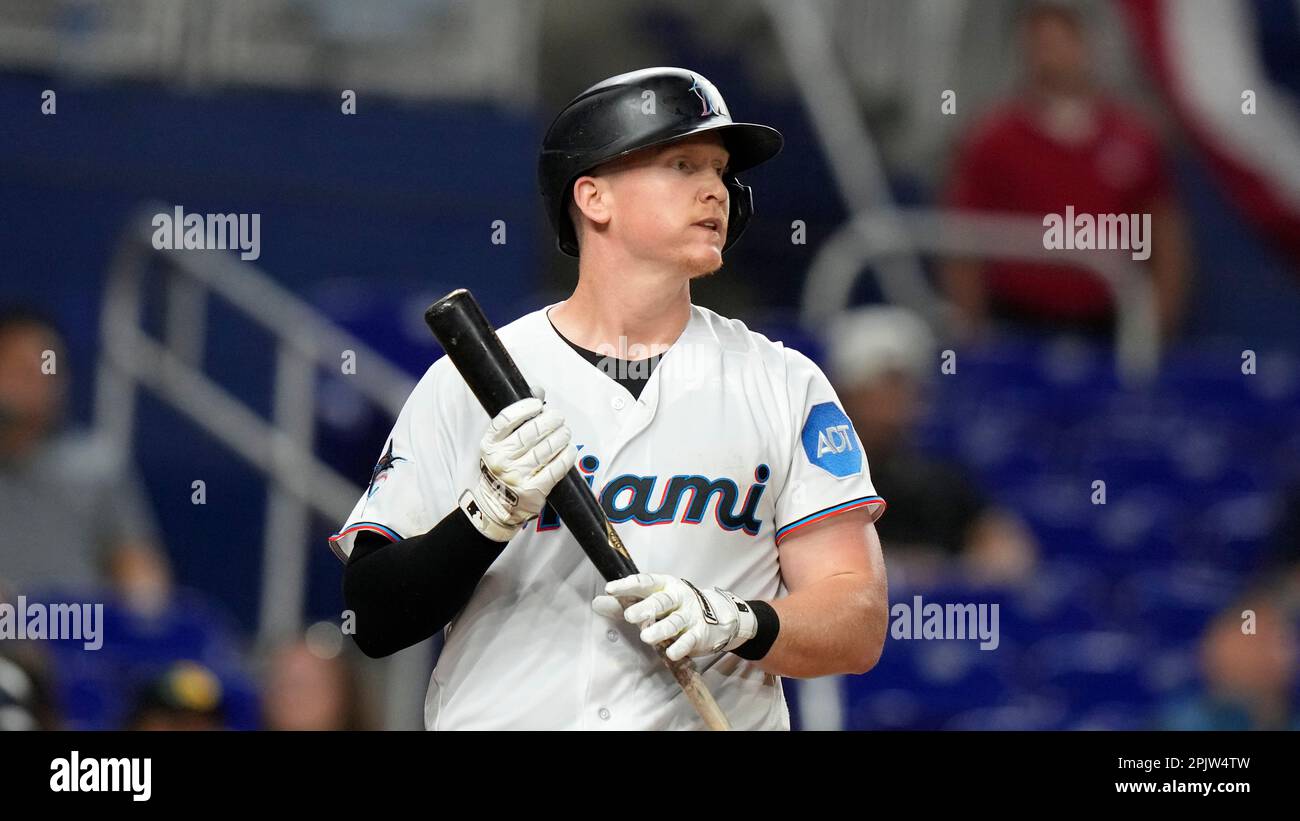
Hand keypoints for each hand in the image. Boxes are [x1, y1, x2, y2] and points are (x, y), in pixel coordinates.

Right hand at [459, 395, 576, 541]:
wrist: (497, 505)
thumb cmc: (502, 468)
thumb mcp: (501, 444)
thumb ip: (517, 419)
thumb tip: (538, 391)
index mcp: (490, 445)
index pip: (506, 419)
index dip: (524, 408)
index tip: (538, 404)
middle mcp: (502, 460)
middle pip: (531, 432)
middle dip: (550, 421)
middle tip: (559, 418)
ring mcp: (517, 476)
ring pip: (546, 449)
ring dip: (561, 436)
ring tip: (565, 432)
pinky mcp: (533, 490)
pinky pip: (556, 469)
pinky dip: (566, 456)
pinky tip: (569, 449)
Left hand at [592, 573, 757, 660]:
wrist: (716, 616)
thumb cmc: (674, 606)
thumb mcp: (652, 599)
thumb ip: (624, 603)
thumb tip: (596, 602)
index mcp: (664, 585)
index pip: (644, 582)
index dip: (627, 585)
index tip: (610, 589)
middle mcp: (678, 597)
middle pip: (661, 601)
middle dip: (645, 608)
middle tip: (629, 616)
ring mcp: (690, 615)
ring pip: (674, 622)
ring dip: (660, 630)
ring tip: (645, 637)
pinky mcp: (699, 633)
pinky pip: (689, 640)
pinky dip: (680, 646)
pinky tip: (671, 653)